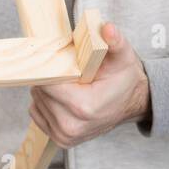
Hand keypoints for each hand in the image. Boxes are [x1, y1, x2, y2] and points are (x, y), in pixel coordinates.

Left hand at [29, 22, 149, 147]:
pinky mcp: (60, 140)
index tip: (58, 59)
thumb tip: (106, 28)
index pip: (47, 83)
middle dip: (50, 77)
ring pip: (36, 101)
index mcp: (84, 107)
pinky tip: (64, 96)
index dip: (50, 68)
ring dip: (47, 89)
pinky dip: (45, 101)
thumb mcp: (123, 56)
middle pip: (40, 92)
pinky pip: (36, 112)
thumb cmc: (125, 78)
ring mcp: (65, 136)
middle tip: (67, 70)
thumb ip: (114, 42)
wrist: (132, 103)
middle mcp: (71, 126)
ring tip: (69, 84)